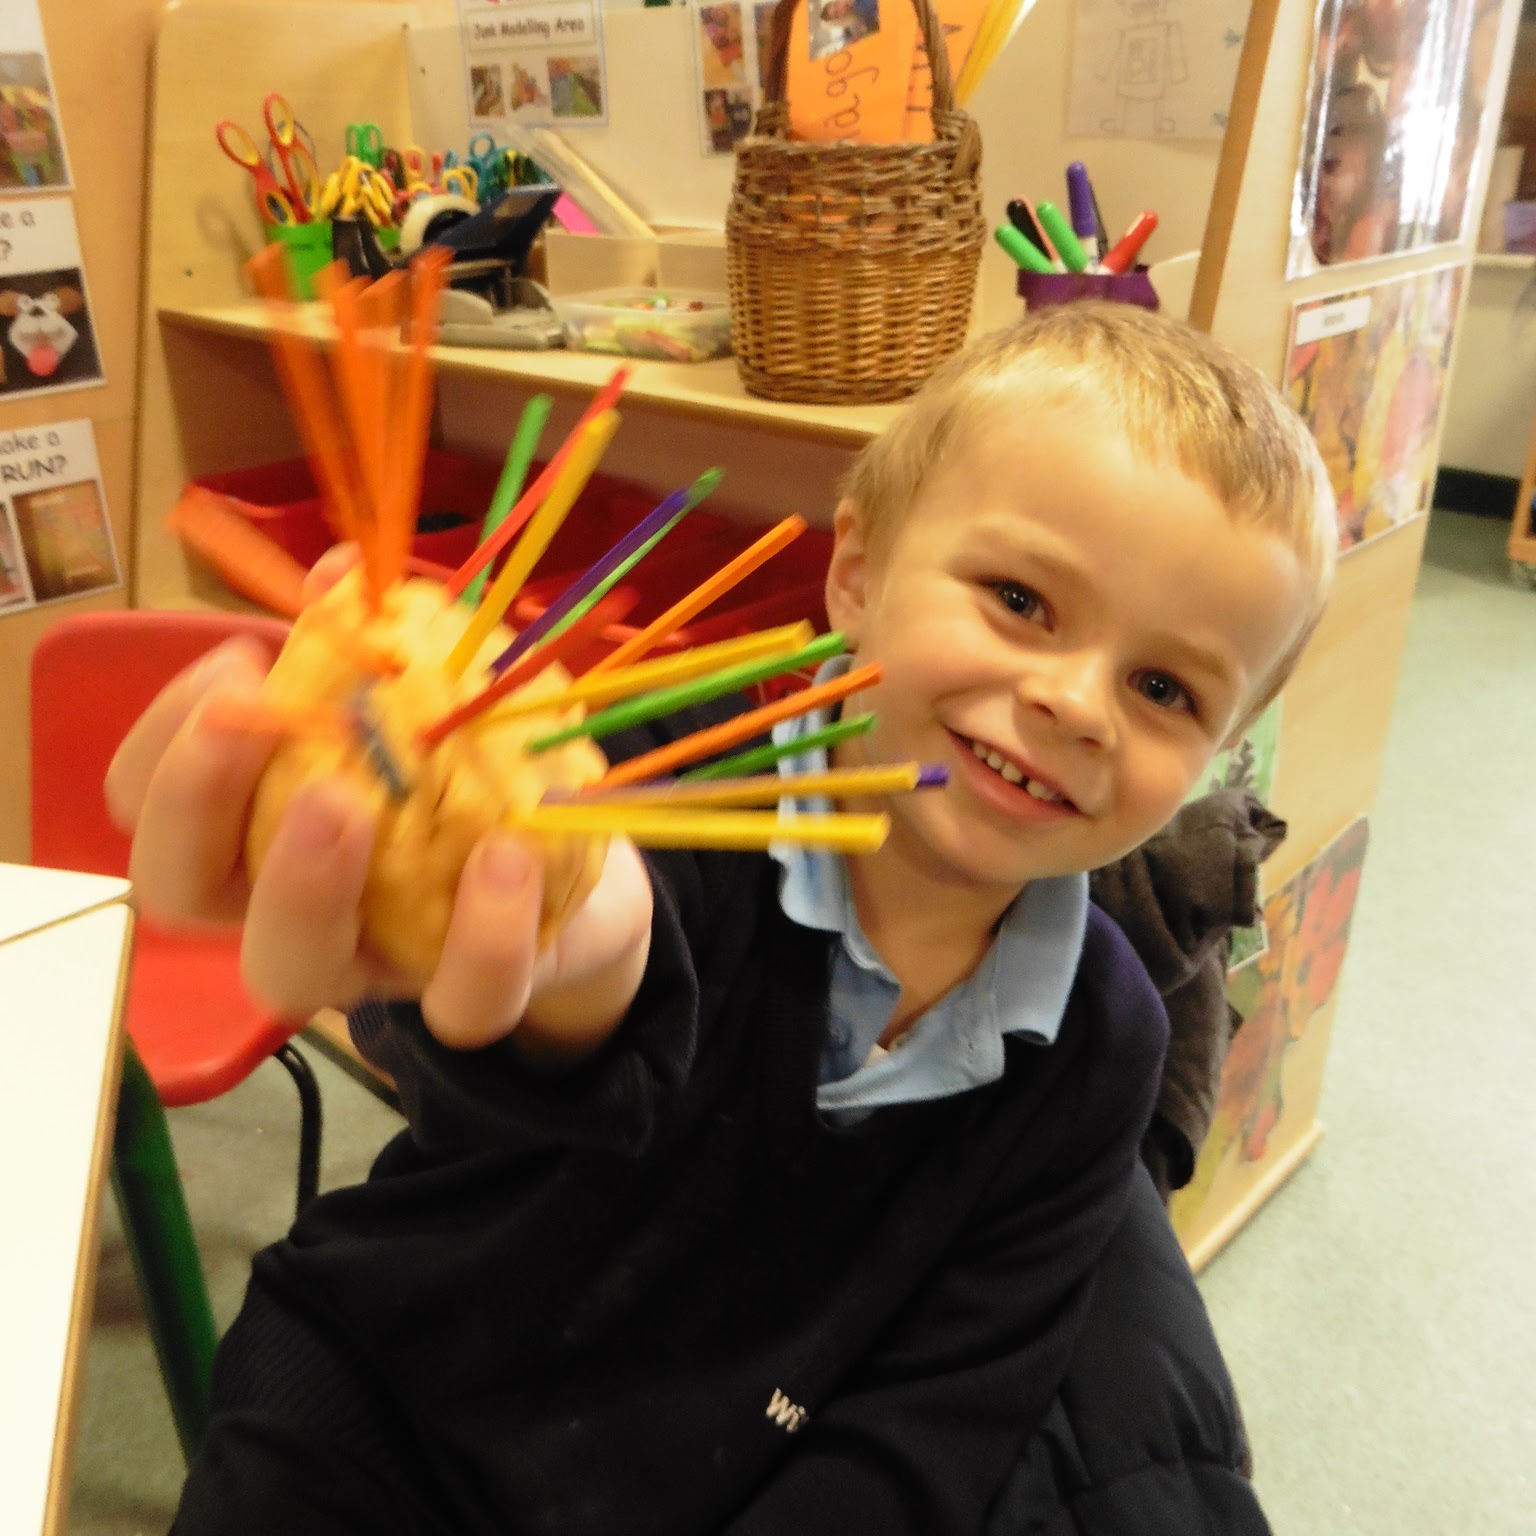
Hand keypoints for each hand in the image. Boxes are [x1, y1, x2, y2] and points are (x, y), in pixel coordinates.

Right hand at [106, 547, 652, 1052]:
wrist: (575, 864)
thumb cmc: (468, 769)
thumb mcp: (425, 699)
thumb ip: (375, 642)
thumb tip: (342, 573)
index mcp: (254, 825)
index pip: (150, 801)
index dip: (163, 740)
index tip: (237, 665)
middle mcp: (289, 902)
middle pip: (180, 892)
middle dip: (192, 804)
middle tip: (246, 724)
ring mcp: (371, 966)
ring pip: (289, 970)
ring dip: (301, 885)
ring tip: (347, 804)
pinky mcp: (469, 996)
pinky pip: (460, 1000)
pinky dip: (483, 932)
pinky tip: (508, 857)